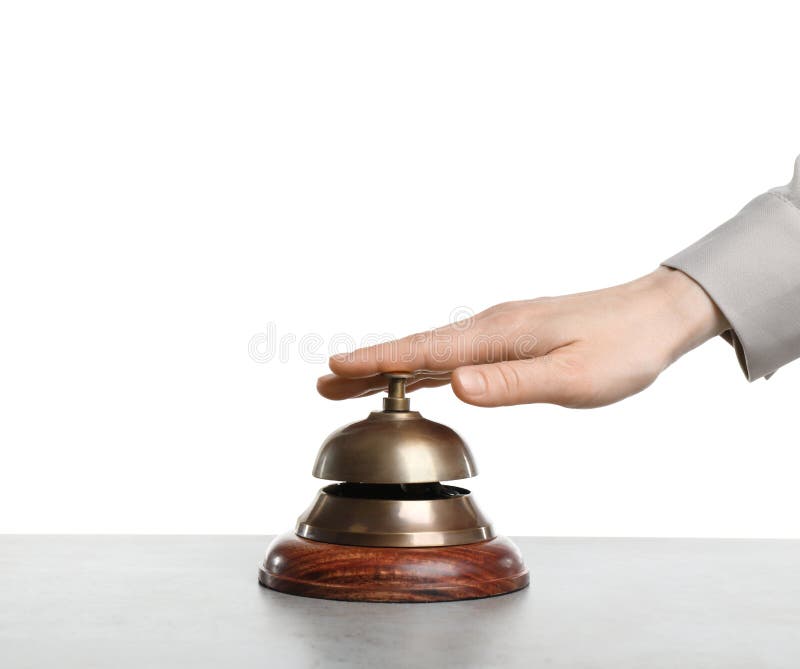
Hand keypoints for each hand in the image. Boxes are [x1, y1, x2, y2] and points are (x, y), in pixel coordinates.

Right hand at [317, 268, 728, 407]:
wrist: (655, 315)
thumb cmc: (621, 348)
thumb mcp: (572, 375)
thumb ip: (512, 382)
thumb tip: (455, 385)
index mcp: (497, 336)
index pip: (423, 351)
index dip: (376, 362)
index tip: (333, 369)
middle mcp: (491, 328)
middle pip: (417, 349)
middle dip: (369, 365)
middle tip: (324, 382)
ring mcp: (500, 331)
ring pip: (433, 351)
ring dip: (392, 366)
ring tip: (355, 381)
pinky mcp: (513, 338)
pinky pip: (456, 353)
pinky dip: (425, 365)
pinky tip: (421, 376)